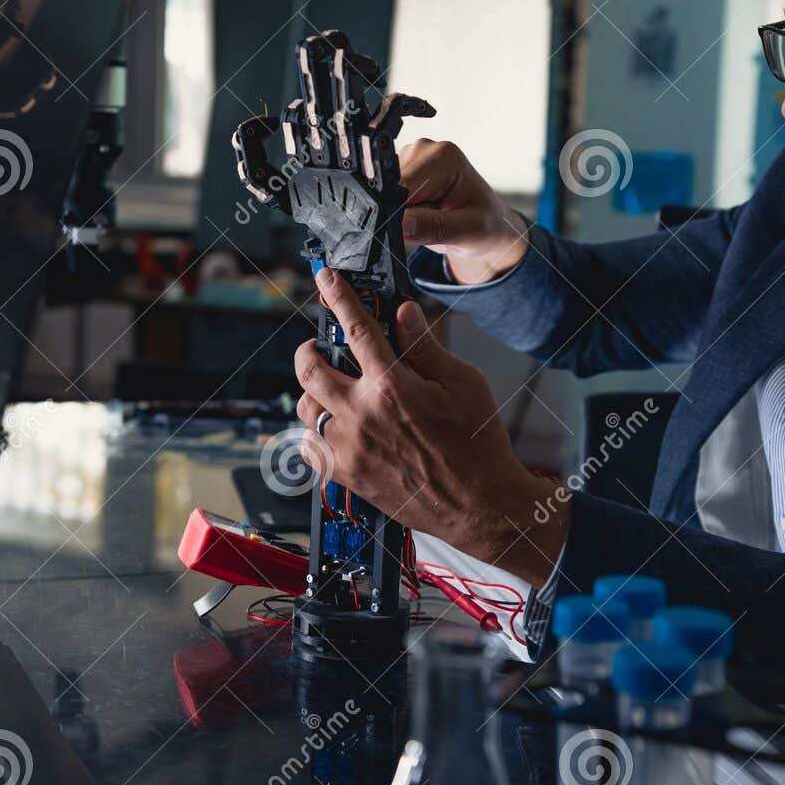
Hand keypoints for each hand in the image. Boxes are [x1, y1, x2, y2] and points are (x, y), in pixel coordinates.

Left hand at [294, 267, 566, 587]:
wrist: (479, 504)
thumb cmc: (476, 444)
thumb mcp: (462, 383)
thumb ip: (426, 347)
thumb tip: (403, 313)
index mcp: (392, 387)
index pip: (356, 329)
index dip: (339, 297)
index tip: (327, 279)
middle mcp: (362, 415)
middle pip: (309, 368)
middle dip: (308, 348)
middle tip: (318, 346)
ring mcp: (349, 448)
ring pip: (304, 408)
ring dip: (312, 391)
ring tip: (332, 389)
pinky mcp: (345, 475)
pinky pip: (309, 447)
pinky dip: (315, 431)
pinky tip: (336, 427)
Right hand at [398, 139, 529, 284]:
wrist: (488, 221)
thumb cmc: (485, 222)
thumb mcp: (469, 231)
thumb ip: (435, 227)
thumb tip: (401, 224)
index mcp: (443, 156)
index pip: (402, 185)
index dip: (401, 213)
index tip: (415, 230)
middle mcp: (424, 150)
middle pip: (390, 188)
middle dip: (404, 213)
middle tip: (434, 220)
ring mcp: (411, 158)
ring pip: (385, 194)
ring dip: (403, 213)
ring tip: (432, 214)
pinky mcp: (403, 170)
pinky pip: (387, 196)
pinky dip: (402, 210)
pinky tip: (424, 209)